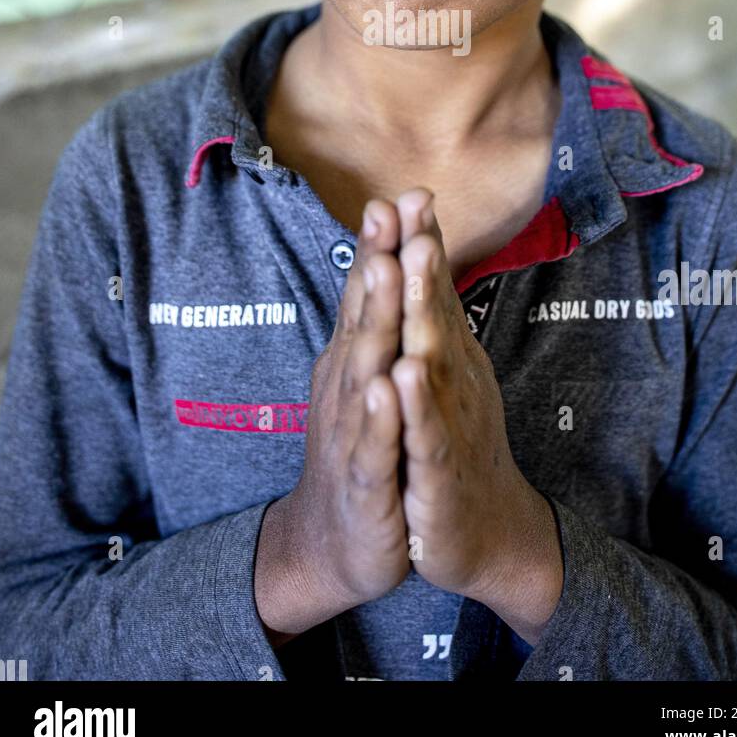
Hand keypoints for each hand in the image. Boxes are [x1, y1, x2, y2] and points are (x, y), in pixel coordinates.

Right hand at [255, 197, 409, 631]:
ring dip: (373, 318)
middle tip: (384, 207)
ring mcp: (353, 428)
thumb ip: (375, 326)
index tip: (400, 193)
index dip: (382, 245)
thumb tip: (385, 262)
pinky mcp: (364, 478)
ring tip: (384, 272)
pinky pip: (371, 441)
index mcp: (357, 359)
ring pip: (364, 367)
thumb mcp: (369, 380)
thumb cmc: (363, 449)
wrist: (337, 543)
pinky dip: (379, 412)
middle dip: (375, 260)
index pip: (370, 293)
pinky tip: (385, 384)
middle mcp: (349, 383)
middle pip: (363, 314)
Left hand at [390, 190, 564, 642]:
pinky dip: (414, 403)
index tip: (408, 191)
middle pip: (435, 309)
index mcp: (445, 356)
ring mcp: (449, 421)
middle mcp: (453, 378)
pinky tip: (402, 373)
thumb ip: (433, 321)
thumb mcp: (441, 377)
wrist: (480, 533)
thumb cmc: (450, 445)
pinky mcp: (439, 470)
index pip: (431, 291)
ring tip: (412, 263)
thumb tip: (424, 260)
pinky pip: (425, 432)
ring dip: (421, 311)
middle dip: (423, 257)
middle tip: (413, 205)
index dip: (421, 242)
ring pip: (432, 359)